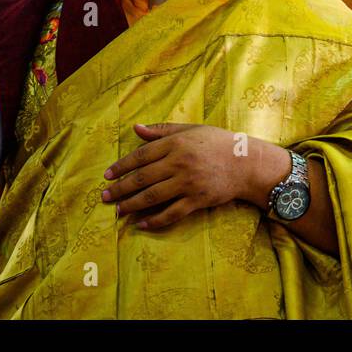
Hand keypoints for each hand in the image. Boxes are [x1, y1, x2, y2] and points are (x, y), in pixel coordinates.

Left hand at [101, 123, 286, 230]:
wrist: (246, 163)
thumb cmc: (217, 143)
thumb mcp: (190, 130)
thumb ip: (161, 131)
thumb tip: (135, 128)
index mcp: (176, 143)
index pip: (141, 156)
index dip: (121, 167)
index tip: (107, 175)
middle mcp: (180, 163)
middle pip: (143, 178)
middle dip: (121, 188)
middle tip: (105, 196)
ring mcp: (188, 183)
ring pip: (153, 197)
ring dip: (132, 205)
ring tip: (118, 210)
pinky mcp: (197, 200)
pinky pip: (172, 213)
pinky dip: (155, 220)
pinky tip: (141, 223)